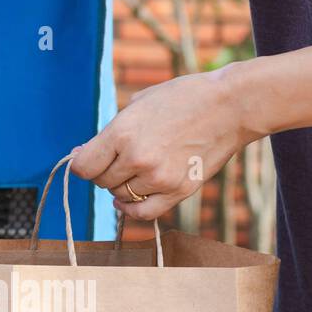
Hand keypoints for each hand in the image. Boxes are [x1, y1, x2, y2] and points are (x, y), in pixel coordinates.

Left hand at [70, 67, 260, 220]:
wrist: (230, 105)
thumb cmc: (181, 98)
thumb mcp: (137, 105)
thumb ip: (110, 132)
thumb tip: (81, 154)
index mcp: (122, 133)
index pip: (83, 166)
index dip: (81, 163)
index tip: (86, 158)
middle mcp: (137, 158)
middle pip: (101, 181)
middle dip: (104, 171)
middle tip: (117, 159)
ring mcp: (159, 178)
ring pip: (121, 195)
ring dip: (121, 185)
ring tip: (134, 169)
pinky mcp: (179, 191)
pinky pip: (143, 212)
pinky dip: (131, 209)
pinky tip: (128, 200)